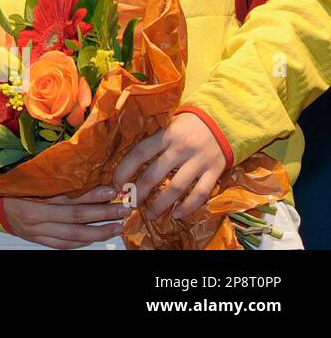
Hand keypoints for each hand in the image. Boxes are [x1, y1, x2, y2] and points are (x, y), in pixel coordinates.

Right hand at [0, 186, 129, 247]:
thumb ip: (52, 181)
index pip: (69, 199)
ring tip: (117, 226)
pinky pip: (65, 245)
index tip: (111, 191)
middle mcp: (37, 218)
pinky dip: (82, 242)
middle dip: (102, 214)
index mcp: (34, 200)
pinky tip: (97, 238)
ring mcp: (39, 232)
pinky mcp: (39, 241)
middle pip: (75, 218)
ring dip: (98, 232)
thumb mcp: (28, 180)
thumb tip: (82, 174)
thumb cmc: (10, 189)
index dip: (91, 196)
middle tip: (123, 209)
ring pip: (74, 235)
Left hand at [112, 113, 226, 219]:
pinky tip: (177, 215)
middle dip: (139, 193)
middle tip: (130, 204)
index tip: (116, 184)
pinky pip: (200, 193)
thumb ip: (151, 143)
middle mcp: (180, 148)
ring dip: (161, 205)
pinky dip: (188, 207)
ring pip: (176, 187)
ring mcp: (198, 161)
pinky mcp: (214, 171)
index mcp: (165, 135)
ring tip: (150, 215)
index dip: (124, 170)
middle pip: (154, 175)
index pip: (139, 154)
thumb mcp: (166, 127)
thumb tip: (125, 163)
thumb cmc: (186, 127)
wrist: (221, 122)